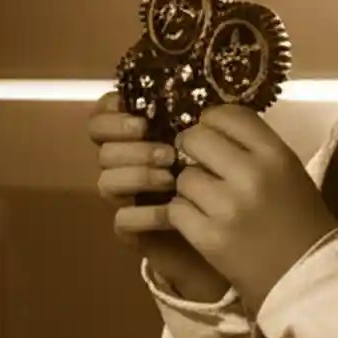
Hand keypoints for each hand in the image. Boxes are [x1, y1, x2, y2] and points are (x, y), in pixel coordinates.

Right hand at [87, 91, 230, 302]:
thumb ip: (204, 122)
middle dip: (131, 147)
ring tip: (171, 178)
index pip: (105, 114)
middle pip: (103, 147)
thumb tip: (203, 104)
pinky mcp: (133, 230)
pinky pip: (122, 220)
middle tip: (166, 152)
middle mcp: (128, 162)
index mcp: (142, 133)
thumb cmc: (229, 182)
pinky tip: (168, 213)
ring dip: (137, 174)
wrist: (235, 232)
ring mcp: (127, 196)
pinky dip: (142, 214)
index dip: (112, 112)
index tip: (143, 119)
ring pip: (106, 181)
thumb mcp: (221, 145)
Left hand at [169, 104, 337, 316]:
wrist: (307, 276)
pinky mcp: (207, 236)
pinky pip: (176, 209)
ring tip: (206, 200)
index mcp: (276, 155)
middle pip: (196, 139)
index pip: (229, 115)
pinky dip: (183, 214)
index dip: (212, 120)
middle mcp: (250, 174)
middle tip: (199, 164)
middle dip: (192, 149)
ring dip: (189, 187)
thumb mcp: (289, 172)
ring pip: (183, 177)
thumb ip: (255, 148)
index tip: (210, 131)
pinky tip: (200, 221)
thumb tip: (212, 127)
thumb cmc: (301, 220)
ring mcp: (226, 206)